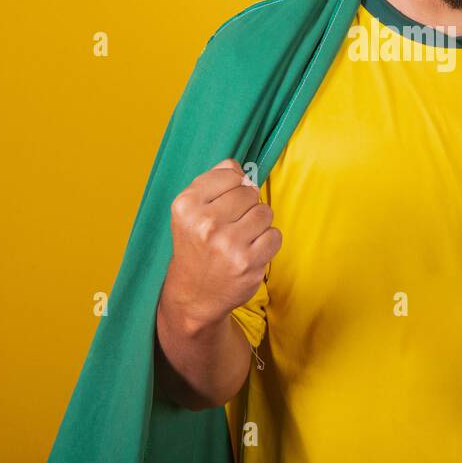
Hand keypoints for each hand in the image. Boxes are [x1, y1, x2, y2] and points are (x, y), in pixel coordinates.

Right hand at [161, 158, 280, 334]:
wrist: (194, 295)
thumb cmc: (195, 245)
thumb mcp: (190, 210)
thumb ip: (212, 181)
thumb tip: (239, 166)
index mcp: (186, 205)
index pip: (230, 173)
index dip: (233, 185)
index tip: (223, 202)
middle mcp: (205, 223)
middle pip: (249, 192)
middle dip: (246, 205)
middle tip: (231, 224)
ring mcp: (228, 245)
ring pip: (265, 211)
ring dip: (258, 223)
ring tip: (241, 237)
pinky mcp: (248, 263)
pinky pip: (275, 235)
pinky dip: (267, 242)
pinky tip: (250, 251)